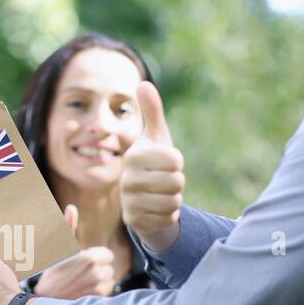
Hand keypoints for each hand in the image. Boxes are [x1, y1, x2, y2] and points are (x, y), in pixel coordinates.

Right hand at [33, 204, 115, 299]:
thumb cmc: (53, 272)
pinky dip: (99, 293)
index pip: (107, 255)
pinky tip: (85, 293)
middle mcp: (96, 272)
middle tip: (81, 275)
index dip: (97, 258)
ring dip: (100, 282)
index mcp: (89, 257)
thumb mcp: (60, 248)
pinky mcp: (98, 300)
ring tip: (82, 284)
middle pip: (109, 269)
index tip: (84, 263)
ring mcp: (98, 288)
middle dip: (99, 271)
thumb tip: (72, 207)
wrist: (44, 300)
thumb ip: (69, 227)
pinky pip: (107, 292)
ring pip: (109, 281)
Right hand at [121, 81, 184, 251]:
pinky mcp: (134, 221)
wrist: (144, 200)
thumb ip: (152, 112)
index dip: (176, 163)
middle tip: (164, 181)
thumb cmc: (153, 164)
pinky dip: (167, 214)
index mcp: (133, 156)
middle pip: (176, 181)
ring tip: (161, 195)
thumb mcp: (156, 138)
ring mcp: (129, 201)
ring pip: (173, 200)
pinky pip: (167, 217)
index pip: (174, 160)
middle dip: (176, 183)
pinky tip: (157, 209)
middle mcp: (127, 178)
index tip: (165, 163)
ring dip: (173, 199)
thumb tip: (143, 83)